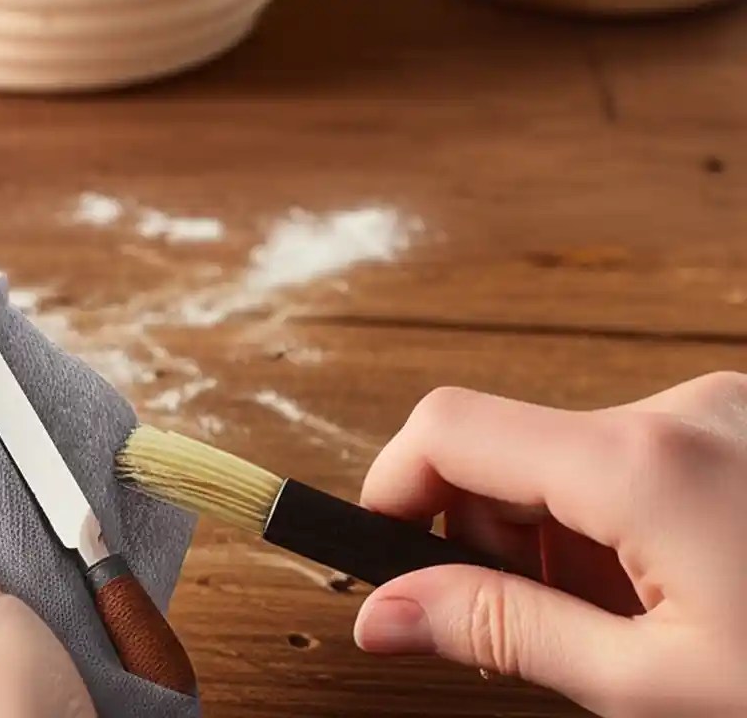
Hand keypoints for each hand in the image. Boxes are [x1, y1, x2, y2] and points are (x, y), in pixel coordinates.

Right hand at [354, 372, 746, 716]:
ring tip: (621, 628)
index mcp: (645, 464)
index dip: (393, 492)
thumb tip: (384, 613)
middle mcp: (679, 412)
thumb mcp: (653, 683)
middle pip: (502, 450)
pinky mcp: (736, 434)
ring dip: (554, 544)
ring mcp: (715, 416)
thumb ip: (503, 630)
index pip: (447, 430)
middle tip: (522, 633)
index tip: (386, 562)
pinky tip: (662, 596)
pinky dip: (609, 528)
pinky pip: (624, 462)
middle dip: (484, 541)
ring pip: (562, 461)